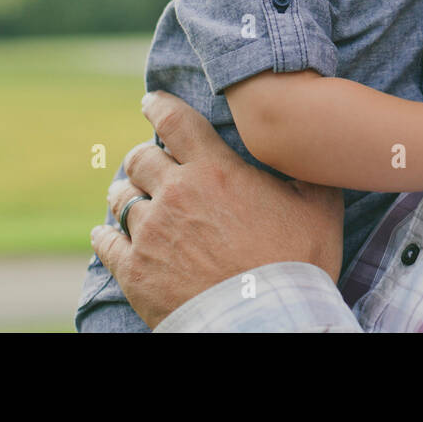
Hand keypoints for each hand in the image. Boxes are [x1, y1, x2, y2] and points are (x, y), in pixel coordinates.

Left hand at [91, 91, 344, 327]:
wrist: (266, 320)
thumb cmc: (296, 264)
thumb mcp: (318, 208)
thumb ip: (308, 173)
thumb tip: (308, 151)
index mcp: (214, 170)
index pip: (175, 121)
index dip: (159, 106)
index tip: (151, 102)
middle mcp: (175, 194)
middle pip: (140, 158)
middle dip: (143, 155)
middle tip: (148, 160)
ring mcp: (151, 234)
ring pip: (121, 200)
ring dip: (125, 194)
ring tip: (128, 197)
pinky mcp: (135, 272)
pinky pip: (107, 243)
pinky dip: (105, 235)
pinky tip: (104, 235)